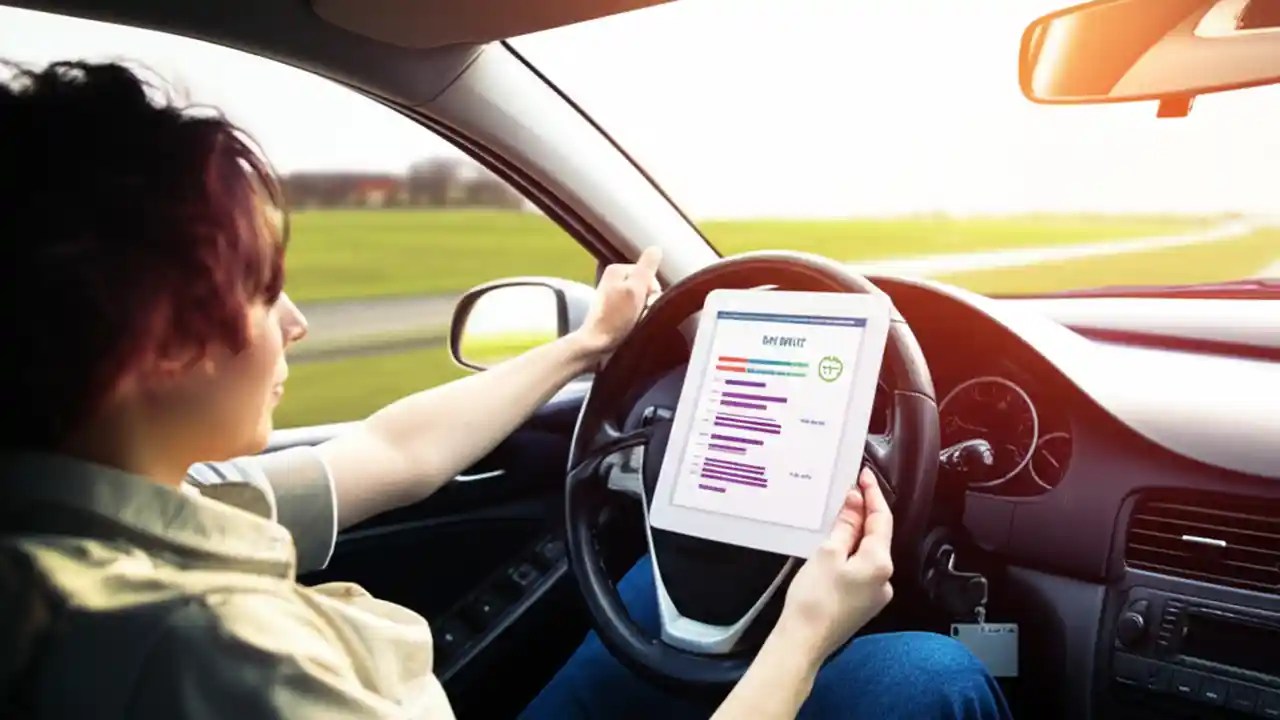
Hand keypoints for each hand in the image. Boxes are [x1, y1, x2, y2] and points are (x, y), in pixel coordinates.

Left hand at [573, 247, 661, 356]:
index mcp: (617, 270)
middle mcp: (613, 279)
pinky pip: (633, 311)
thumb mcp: (635, 289)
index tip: (647, 305)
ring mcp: (612, 296)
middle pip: (645, 287)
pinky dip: (635, 319)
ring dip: (643, 312)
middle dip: (648, 302)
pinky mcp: (612, 311)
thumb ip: (646, 268)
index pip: (649, 276)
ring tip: (635, 323)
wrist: (597, 345)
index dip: (653, 291)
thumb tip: (656, 248)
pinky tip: (631, 327)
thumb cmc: (616, 318)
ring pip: (641, 300)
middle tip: (640, 316)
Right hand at [773, 468, 894, 665]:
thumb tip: (855, 502)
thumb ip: (845, 525)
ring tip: (838, 517)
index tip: (865, 475)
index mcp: (880, 563)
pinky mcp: (863, 603)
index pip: (881, 519)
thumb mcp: (827, 552)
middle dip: (864, 513)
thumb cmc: (814, 601)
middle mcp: (884, 579)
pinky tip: (836, 548)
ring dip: (856, 533)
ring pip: (868, 553)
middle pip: (877, 536)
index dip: (873, 493)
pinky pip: (861, 569)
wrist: (803, 641)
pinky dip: (851, 553)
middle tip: (848, 492)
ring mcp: (875, 594)